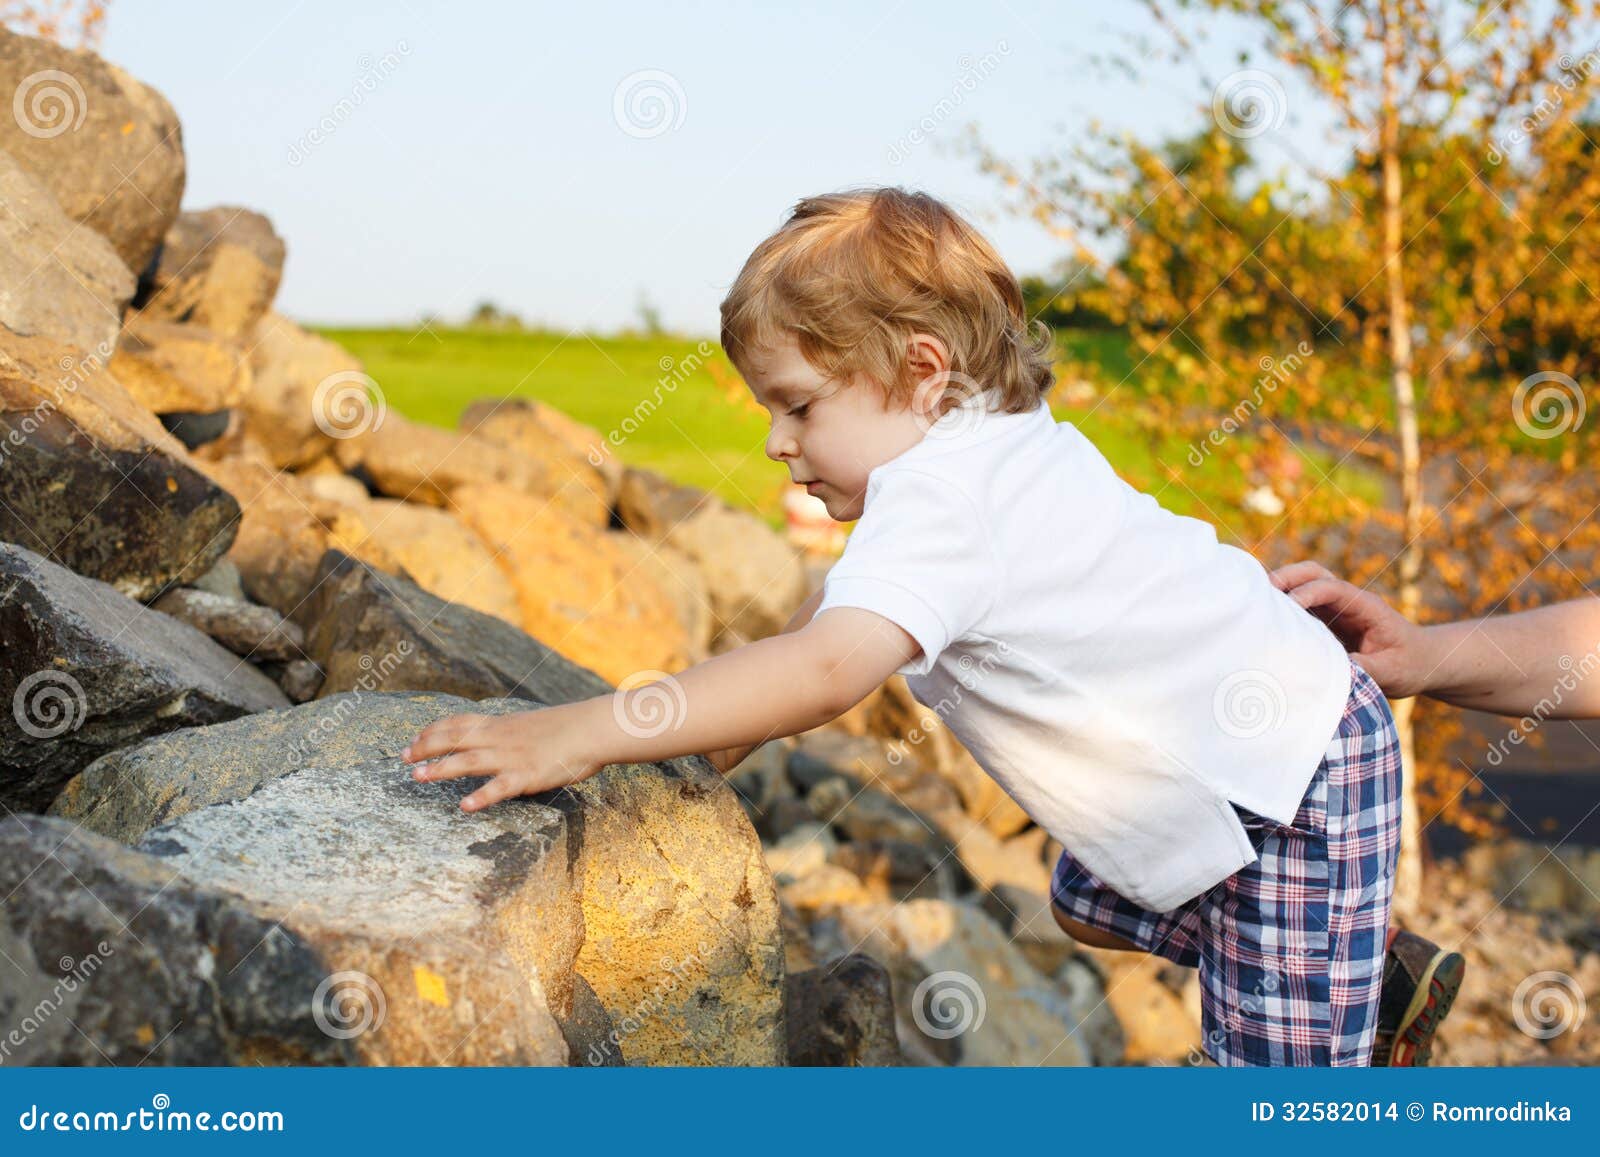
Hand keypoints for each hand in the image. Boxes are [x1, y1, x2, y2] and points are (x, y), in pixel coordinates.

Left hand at [401, 708, 603, 812]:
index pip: (459, 723)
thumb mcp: (533, 724)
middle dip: (425, 747)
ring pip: (467, 761)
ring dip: (439, 768)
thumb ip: (513, 733)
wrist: (592, 728)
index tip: (414, 738)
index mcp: (502, 724)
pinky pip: (499, 788)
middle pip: (454, 739)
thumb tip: (501, 740)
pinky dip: (480, 797)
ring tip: (417, 777)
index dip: (434, 730)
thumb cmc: (569, 727)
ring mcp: (511, 757)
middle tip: (403, 758)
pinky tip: (464, 807)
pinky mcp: (527, 776)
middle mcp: (500, 738)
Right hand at [1268, 560, 1430, 697]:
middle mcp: (1348, 601)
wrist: (1421, 663)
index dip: (1307, 593)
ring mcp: (1336, 608)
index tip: (1287, 608)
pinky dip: (1280, 605)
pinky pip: (1299, 604)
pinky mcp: (1326, 620)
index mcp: (1366, 607)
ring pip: (1302, 583)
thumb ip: (1360, 669)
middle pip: (1313, 573)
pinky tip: (1264, 617)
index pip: (1332, 589)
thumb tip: (1327, 670)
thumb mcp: (1390, 672)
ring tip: (1255, 602)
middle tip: (1261, 592)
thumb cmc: (1409, 665)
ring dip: (1279, 588)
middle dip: (1287, 577)